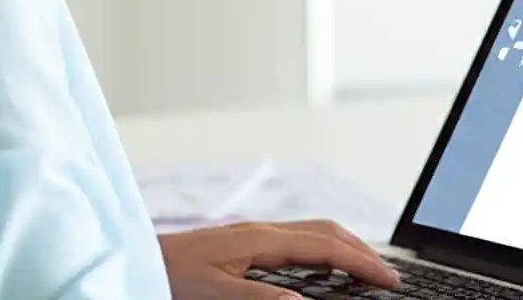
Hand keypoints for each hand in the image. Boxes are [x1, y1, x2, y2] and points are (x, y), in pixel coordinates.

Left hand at [159, 220, 400, 299]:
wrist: (134, 260)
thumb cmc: (167, 277)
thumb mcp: (214, 294)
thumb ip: (259, 298)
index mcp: (259, 238)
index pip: (324, 247)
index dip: (361, 262)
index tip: (388, 279)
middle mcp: (260, 230)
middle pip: (326, 231)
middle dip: (362, 250)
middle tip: (388, 275)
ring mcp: (253, 234)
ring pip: (313, 232)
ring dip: (344, 247)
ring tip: (365, 270)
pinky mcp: (244, 242)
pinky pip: (297, 239)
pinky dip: (323, 250)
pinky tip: (322, 268)